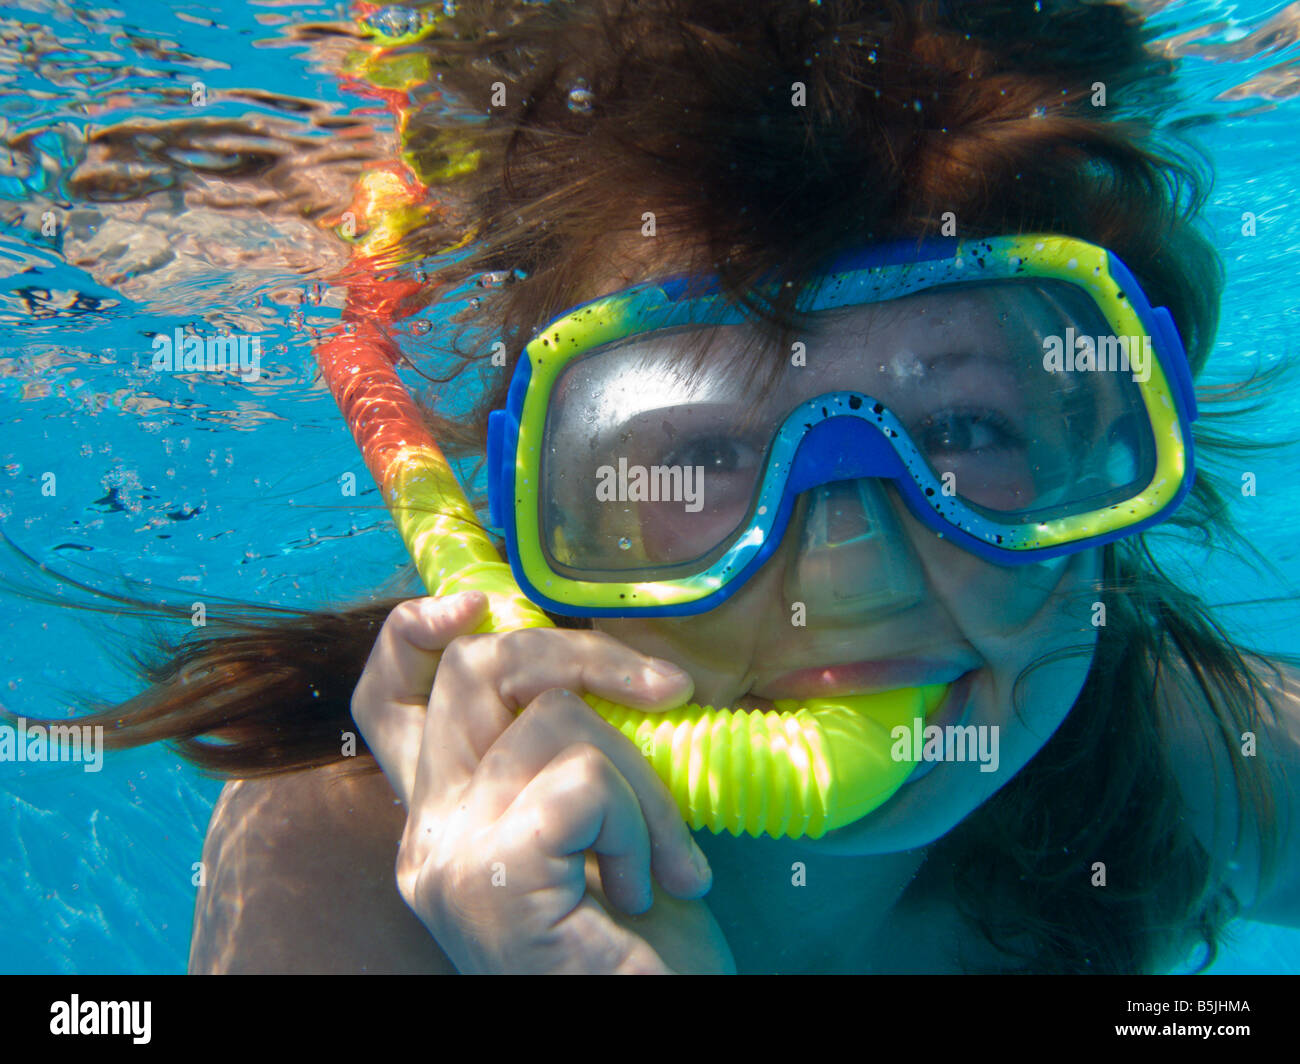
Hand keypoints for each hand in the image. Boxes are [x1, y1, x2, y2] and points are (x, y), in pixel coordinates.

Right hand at [350, 592, 734, 973]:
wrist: (657, 1026)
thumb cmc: (639, 940)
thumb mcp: (588, 828)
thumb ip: (555, 755)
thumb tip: (576, 663)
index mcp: (441, 819)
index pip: (387, 699)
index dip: (414, 633)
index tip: (476, 606)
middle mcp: (426, 835)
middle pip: (479, 672)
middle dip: (591, 659)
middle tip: (669, 691)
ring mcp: (450, 855)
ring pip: (557, 720)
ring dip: (646, 785)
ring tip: (664, 868)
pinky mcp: (493, 873)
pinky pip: (583, 779)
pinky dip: (641, 825)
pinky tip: (645, 890)